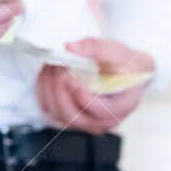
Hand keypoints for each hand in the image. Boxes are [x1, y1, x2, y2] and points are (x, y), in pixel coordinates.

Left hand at [37, 38, 154, 133]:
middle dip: (60, 90)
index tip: (71, 79)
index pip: (100, 111)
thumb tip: (70, 47)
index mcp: (122, 106)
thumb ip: (95, 48)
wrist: (125, 72)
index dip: (83, 98)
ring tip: (53, 65)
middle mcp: (104, 121)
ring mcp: (87, 122)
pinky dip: (45, 91)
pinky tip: (48, 74)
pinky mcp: (72, 117)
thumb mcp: (117, 51)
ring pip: (59, 114)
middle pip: (75, 116)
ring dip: (50, 88)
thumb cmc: (125, 64)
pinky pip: (52, 110)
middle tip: (59, 66)